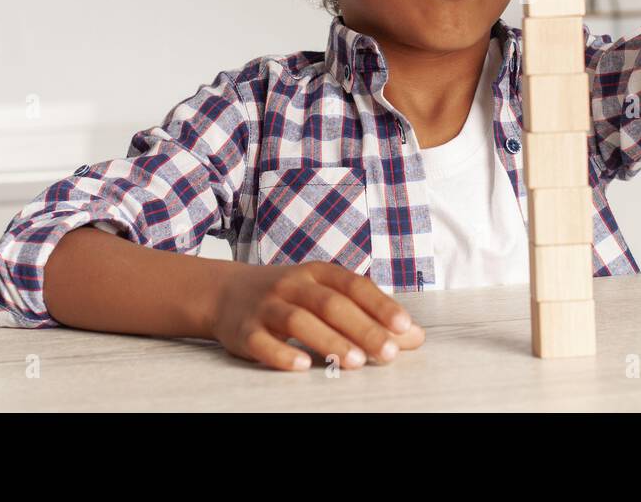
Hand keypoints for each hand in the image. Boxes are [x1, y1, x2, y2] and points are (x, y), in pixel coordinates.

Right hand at [211, 261, 424, 370]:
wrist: (225, 292)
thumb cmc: (290, 296)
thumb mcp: (327, 295)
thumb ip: (370, 314)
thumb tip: (415, 337)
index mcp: (319, 273)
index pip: (355, 286)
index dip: (381, 305)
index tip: (405, 327)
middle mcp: (294, 284)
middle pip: (331, 304)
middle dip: (362, 328)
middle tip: (387, 353)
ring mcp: (267, 306)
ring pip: (299, 320)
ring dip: (329, 341)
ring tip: (355, 362)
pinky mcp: (244, 330)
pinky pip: (262, 341)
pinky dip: (282, 354)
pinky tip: (303, 366)